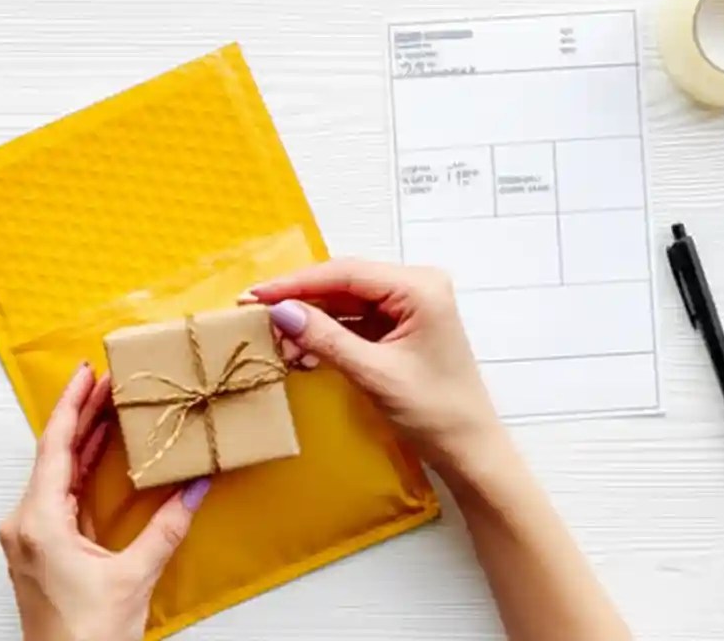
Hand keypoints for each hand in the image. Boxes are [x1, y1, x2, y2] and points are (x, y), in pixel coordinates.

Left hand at [0, 363, 211, 640]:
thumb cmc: (84, 639)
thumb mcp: (134, 577)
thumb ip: (166, 528)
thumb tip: (193, 489)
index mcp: (39, 523)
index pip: (55, 447)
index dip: (72, 405)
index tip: (86, 374)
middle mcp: (27, 525)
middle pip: (55, 454)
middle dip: (83, 414)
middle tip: (108, 381)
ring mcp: (33, 537)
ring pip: (58, 473)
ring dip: (85, 440)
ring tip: (109, 406)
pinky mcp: (45, 549)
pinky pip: (62, 495)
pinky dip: (84, 470)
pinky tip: (103, 454)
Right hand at [248, 259, 503, 471]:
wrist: (469, 449)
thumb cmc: (434, 412)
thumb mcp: (374, 374)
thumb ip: (326, 339)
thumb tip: (280, 311)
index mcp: (419, 287)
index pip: (346, 273)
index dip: (297, 283)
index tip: (255, 295)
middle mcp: (416, 286)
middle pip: (344, 283)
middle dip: (300, 300)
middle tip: (254, 312)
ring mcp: (409, 307)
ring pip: (346, 303)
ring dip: (311, 320)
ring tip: (275, 339)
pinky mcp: (401, 328)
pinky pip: (355, 322)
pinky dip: (328, 335)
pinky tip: (301, 349)